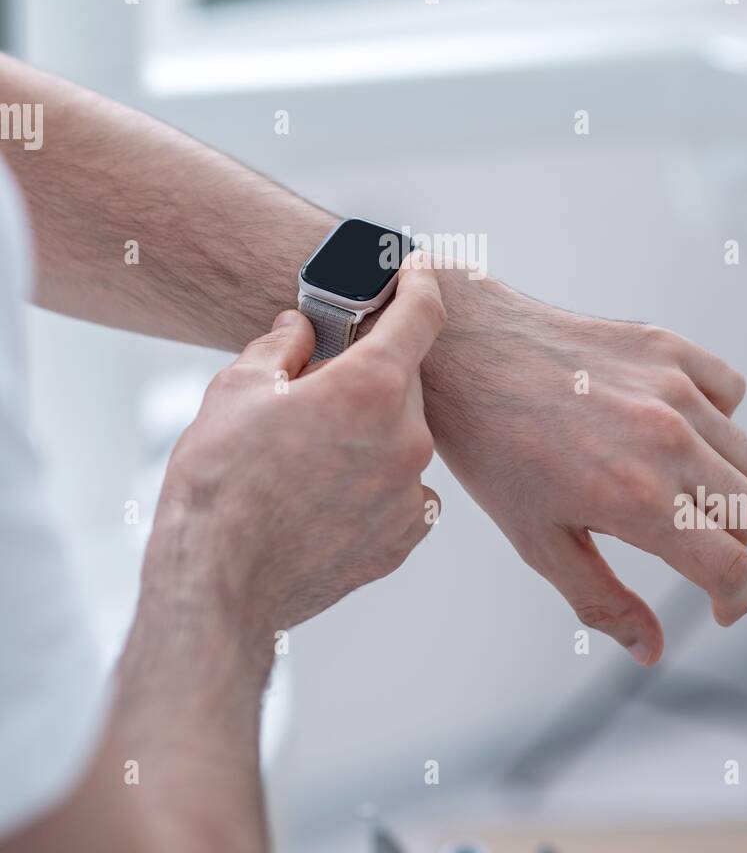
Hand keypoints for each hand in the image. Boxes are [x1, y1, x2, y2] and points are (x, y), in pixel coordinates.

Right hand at [146, 259, 444, 660]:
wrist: (218, 581)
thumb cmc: (221, 482)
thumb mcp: (238, 387)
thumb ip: (283, 346)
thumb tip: (302, 330)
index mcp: (371, 387)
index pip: (421, 315)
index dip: (419, 284)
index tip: (416, 271)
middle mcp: (407, 438)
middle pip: (403, 381)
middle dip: (365, 373)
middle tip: (314, 385)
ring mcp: (410, 492)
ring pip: (399, 436)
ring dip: (368, 431)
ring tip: (307, 453)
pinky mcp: (404, 537)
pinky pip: (401, 488)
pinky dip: (373, 480)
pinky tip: (324, 492)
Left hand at [424, 275, 746, 665]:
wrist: (464, 356)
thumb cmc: (492, 451)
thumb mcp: (537, 541)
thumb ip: (601, 600)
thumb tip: (652, 650)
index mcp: (637, 499)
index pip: (733, 567)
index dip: (737, 599)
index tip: (722, 606)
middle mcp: (668, 442)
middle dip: (729, 544)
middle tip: (685, 544)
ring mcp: (672, 388)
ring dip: (724, 484)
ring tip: (669, 484)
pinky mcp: (667, 347)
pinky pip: (730, 392)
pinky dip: (716, 417)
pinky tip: (670, 426)